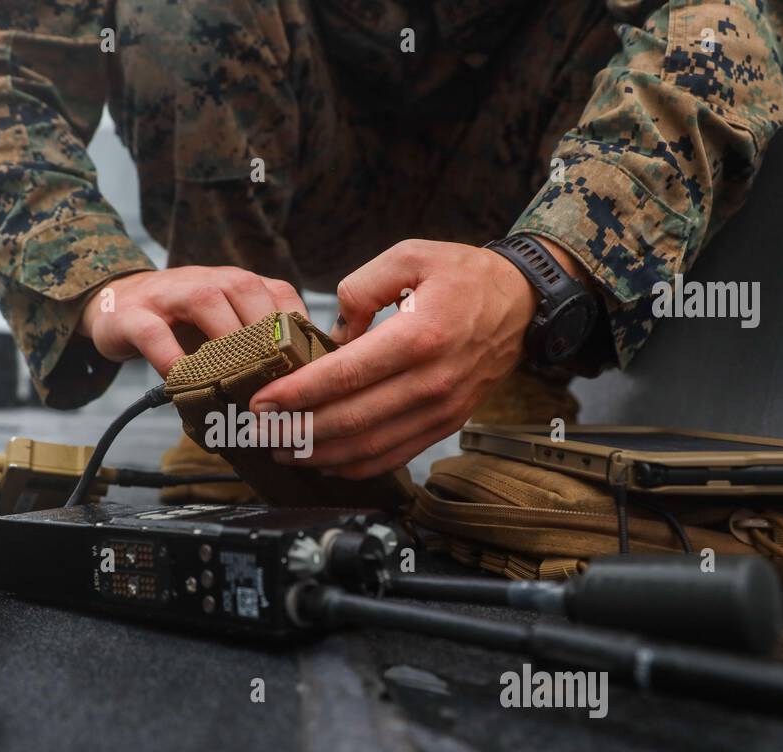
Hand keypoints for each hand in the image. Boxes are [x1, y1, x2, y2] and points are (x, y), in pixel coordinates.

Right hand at [79, 266, 308, 375]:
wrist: (114, 305)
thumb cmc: (179, 325)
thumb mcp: (222, 329)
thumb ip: (256, 348)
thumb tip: (302, 389)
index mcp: (236, 284)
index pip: (280, 293)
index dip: (301, 327)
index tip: (316, 367)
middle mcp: (207, 280)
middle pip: (247, 291)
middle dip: (268, 333)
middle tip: (282, 379)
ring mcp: (168, 294)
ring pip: (206, 301)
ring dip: (226, 339)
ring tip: (240, 380)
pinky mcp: (133, 316)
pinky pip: (154, 333)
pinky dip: (170, 357)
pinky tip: (183, 383)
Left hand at [249, 237, 582, 478]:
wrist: (521, 303)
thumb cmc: (464, 276)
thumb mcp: (410, 255)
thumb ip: (360, 286)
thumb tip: (331, 332)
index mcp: (419, 336)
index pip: (345, 375)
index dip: (298, 392)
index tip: (263, 400)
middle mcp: (431, 380)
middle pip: (352, 419)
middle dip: (298, 429)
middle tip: (260, 429)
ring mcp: (440, 409)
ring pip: (370, 446)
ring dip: (320, 454)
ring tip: (282, 447)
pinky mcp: (445, 424)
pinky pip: (394, 456)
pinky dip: (355, 465)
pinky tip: (324, 459)